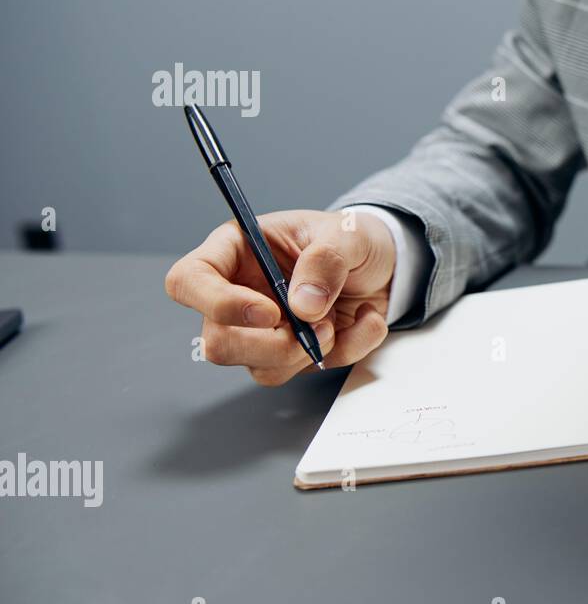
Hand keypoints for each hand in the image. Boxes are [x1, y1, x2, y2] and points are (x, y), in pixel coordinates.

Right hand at [164, 209, 395, 384]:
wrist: (384, 262)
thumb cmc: (349, 239)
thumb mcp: (346, 233)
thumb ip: (325, 260)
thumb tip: (303, 305)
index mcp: (236, 252)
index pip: (187, 281)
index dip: (217, 304)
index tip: (268, 312)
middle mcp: (240, 295)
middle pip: (217, 343)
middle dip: (270, 345)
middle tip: (316, 325)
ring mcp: (263, 331)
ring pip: (259, 368)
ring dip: (305, 352)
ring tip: (336, 319)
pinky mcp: (293, 354)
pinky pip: (307, 371)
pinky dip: (345, 351)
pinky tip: (363, 321)